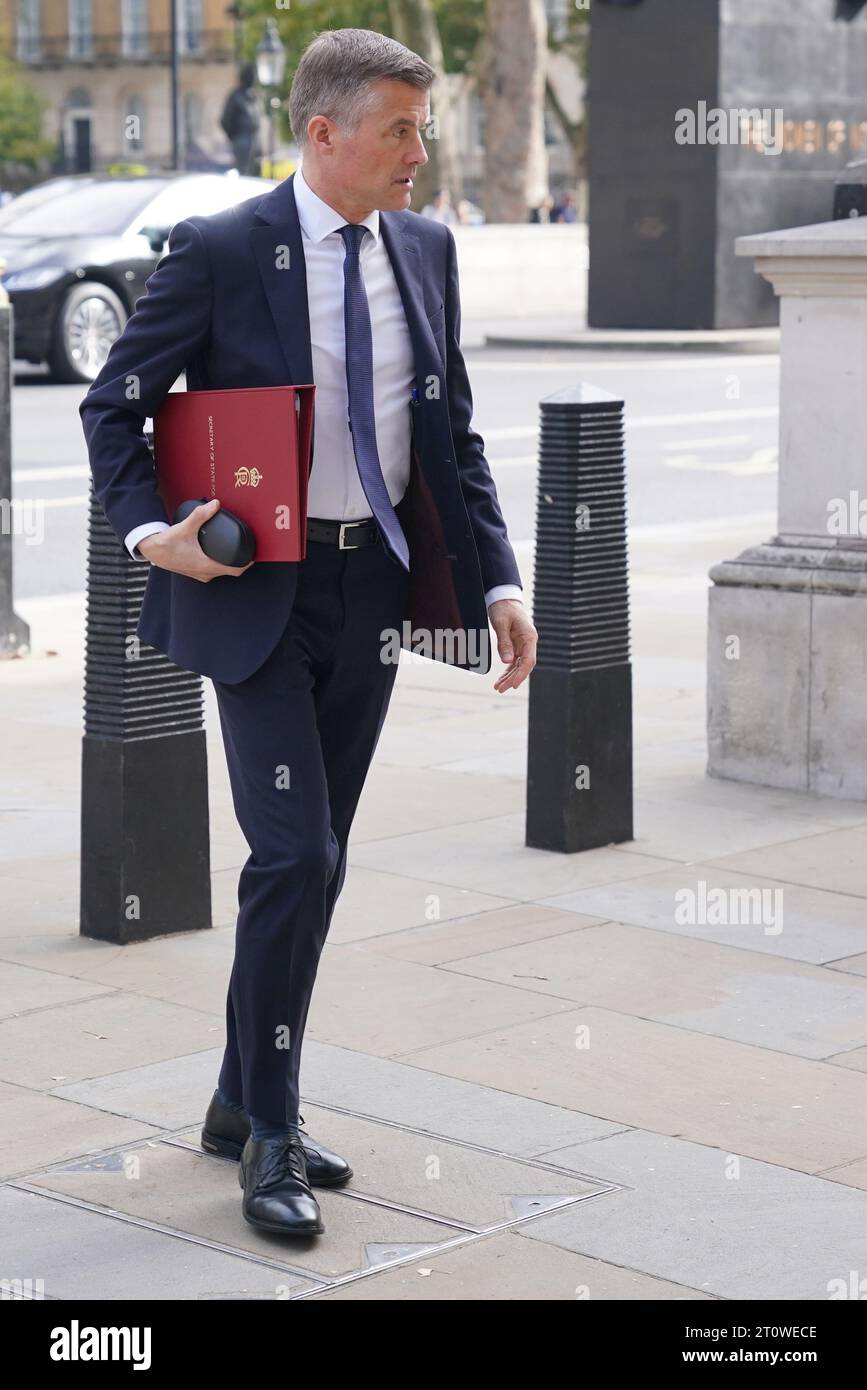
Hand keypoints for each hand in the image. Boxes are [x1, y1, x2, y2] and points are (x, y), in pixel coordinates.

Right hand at [137, 499, 254, 581]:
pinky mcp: (195, 571)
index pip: (235, 571)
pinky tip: (218, 554)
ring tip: (234, 551)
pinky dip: (218, 563)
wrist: (152, 550)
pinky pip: (212, 570)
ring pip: (220, 571)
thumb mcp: (185, 527)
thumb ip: (200, 515)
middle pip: (230, 571)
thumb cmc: (167, 543)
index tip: (254, 557)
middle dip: (239, 562)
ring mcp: (200, 574)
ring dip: (228, 563)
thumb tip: (215, 505)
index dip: (247, 564)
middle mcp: (205, 574)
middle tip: (246, 550)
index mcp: (206, 566)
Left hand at [488, 598, 536, 691]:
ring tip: (498, 687)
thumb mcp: (501, 624)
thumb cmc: (503, 608)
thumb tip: (507, 661)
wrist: (503, 598)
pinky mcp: (516, 645)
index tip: (514, 685)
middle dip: (513, 679)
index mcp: (529, 637)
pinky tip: (501, 679)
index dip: (521, 674)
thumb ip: (504, 642)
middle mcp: (528, 642)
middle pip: (524, 666)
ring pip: (518, 666)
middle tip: (500, 689)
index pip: (528, 660)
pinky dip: (507, 670)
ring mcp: (523, 645)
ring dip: (509, 677)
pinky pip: (513, 661)